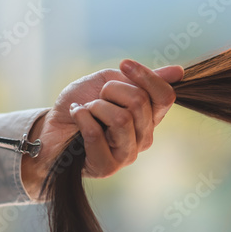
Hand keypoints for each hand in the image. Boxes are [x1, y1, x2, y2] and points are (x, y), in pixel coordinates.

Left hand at [21, 60, 183, 197]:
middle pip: (140, 102)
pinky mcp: (108, 167)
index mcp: (150, 117)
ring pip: (121, 118)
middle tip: (96, 97)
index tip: (123, 64)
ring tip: (86, 111)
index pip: (165, 97)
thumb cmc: (81, 106)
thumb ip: (143, 80)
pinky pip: (97, 133)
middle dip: (110, 90)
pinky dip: (82, 118)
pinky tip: (77, 118)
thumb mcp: (110, 83)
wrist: (51, 129)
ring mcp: (128, 155)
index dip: (146, 76)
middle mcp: (144, 138)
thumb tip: (179, 71)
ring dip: (95, 106)